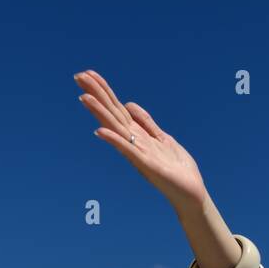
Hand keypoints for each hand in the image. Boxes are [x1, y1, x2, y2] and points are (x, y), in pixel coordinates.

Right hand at [74, 69, 208, 212]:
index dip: (104, 90)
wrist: (191, 194)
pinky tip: (100, 131)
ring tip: (83, 97)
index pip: (117, 108)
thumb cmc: (177, 169)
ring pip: (116, 128)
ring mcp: (138, 153)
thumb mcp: (162, 138)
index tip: (88, 73)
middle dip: (97, 94)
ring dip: (99, 113)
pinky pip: (128, 150)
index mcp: (138, 134)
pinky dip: (114, 141)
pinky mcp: (147, 166)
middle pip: (112, 113)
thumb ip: (146, 123)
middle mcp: (134, 142)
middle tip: (77, 76)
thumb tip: (128, 104)